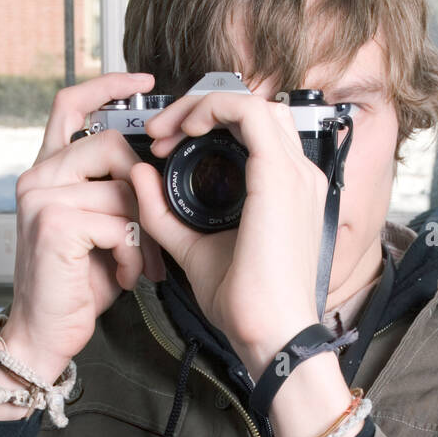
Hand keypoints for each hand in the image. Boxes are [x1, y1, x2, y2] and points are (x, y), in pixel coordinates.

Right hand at [4, 70, 166, 384]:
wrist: (44, 336)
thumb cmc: (76, 287)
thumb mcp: (103, 230)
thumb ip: (119, 193)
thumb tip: (156, 169)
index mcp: (48, 172)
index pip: (70, 104)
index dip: (108, 85)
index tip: (148, 83)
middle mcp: (38, 178)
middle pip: (110, 143)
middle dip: (145, 187)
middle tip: (155, 230)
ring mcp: (41, 198)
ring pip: (122, 188)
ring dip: (144, 233)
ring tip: (141, 265)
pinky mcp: (54, 223)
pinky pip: (119, 222)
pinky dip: (133, 255)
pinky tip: (126, 277)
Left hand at [129, 88, 335, 379]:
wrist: (270, 334)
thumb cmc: (246, 304)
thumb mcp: (192, 249)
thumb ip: (164, 213)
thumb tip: (140, 176)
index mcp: (285, 191)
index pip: (254, 133)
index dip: (208, 125)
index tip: (167, 147)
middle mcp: (297, 175)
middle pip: (255, 109)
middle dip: (202, 108)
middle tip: (161, 131)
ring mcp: (294, 172)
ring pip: (252, 102)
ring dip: (203, 104)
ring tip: (168, 128)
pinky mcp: (279, 176)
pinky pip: (248, 112)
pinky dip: (212, 109)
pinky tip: (183, 130)